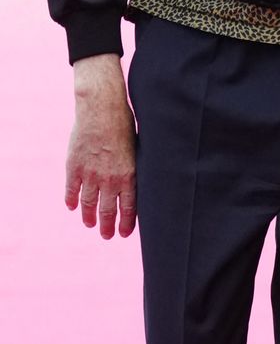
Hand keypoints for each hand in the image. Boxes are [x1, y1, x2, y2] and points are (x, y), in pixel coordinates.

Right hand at [66, 53, 136, 237]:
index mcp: (129, 175)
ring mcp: (90, 174)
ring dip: (89, 217)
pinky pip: (72, 189)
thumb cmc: (125, 123)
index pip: (129, 208)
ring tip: (90, 224)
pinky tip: (72, 207)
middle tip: (107, 236)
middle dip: (108, 226)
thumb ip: (137, 167)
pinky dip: (71, 200)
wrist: (101, 108)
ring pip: (88, 203)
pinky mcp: (74, 166)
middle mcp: (109, 179)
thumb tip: (143, 180)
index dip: (126, 223)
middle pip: (108, 210)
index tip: (124, 234)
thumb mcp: (139, 147)